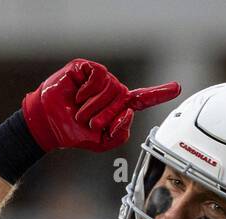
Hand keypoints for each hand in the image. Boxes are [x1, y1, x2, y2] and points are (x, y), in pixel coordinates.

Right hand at [22, 59, 180, 152]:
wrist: (49, 124)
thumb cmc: (73, 133)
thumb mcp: (101, 142)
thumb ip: (120, 134)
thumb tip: (129, 112)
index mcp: (117, 107)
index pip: (142, 99)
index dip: (159, 94)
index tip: (176, 88)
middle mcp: (111, 91)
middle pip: (124, 98)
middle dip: (107, 114)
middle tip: (91, 122)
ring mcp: (99, 79)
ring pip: (112, 87)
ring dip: (96, 104)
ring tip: (81, 111)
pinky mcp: (86, 69)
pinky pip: (100, 75)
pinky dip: (90, 90)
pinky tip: (79, 95)